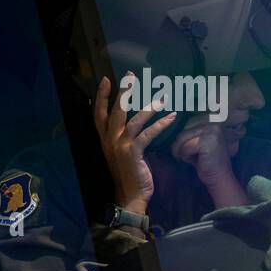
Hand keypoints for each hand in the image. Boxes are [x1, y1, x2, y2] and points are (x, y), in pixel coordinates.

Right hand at [93, 74, 175, 214]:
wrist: (130, 194)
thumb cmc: (129, 173)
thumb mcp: (123, 152)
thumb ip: (125, 137)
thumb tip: (134, 122)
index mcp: (105, 139)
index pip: (99, 113)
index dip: (102, 96)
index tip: (107, 80)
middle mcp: (109, 140)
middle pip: (115, 111)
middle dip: (123, 92)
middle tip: (131, 76)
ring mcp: (120, 146)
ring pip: (133, 120)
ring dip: (148, 107)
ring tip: (161, 97)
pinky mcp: (134, 152)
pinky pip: (148, 134)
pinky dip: (160, 124)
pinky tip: (171, 117)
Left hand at [173, 120, 246, 207]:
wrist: (219, 177)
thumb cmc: (205, 160)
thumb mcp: (196, 141)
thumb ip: (187, 130)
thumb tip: (167, 122)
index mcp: (211, 119)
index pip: (184, 121)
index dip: (180, 136)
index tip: (186, 147)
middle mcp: (212, 122)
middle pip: (181, 129)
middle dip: (178, 144)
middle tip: (186, 155)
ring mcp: (212, 131)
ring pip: (181, 138)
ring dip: (180, 150)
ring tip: (189, 158)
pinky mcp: (208, 141)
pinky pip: (185, 147)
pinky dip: (185, 156)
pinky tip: (195, 161)